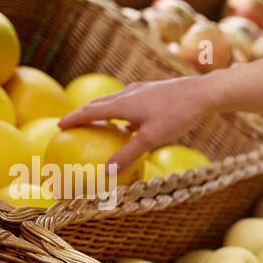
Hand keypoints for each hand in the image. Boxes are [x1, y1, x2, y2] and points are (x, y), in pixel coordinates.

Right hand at [59, 75, 215, 172]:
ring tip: (97, 123)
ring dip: (102, 111)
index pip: (90, 111)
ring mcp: (141, 91)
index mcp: (122, 104)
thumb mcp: (151, 138)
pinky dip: (122, 112)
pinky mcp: (153, 92)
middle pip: (99, 103)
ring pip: (115, 101)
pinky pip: (130, 102)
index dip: (74, 119)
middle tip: (72, 123)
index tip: (59, 125)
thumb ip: (128, 154)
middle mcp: (127, 94)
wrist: (202, 93)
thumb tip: (106, 171)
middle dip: (84, 113)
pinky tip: (130, 123)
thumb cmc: (177, 115)